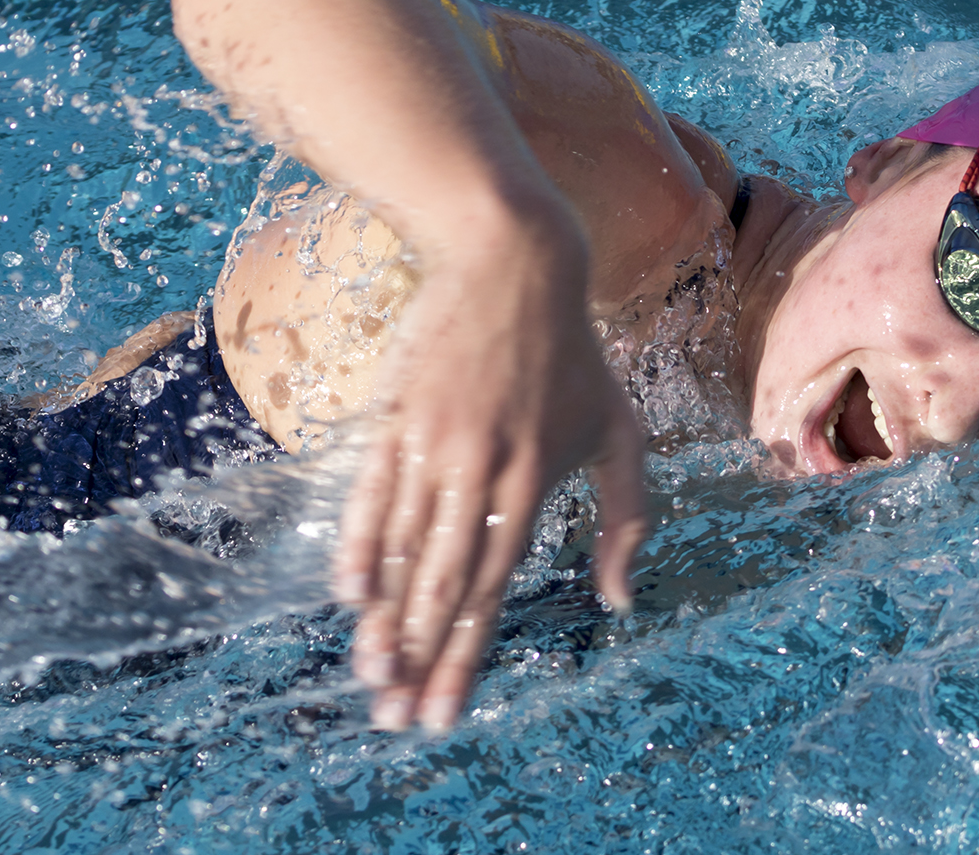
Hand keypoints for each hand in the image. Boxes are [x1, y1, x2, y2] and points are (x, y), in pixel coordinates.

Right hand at [331, 211, 646, 731]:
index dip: (465, 656)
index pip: (492, 589)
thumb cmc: (574, 354)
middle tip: (393, 718)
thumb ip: (631, 517)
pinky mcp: (395, 416)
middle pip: (440, 582)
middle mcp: (479, 470)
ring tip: (368, 675)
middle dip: (417, 658)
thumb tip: (621, 600)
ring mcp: (431, 443)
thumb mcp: (622, 431)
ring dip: (382, 618)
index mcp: (533, 482)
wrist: (511, 260)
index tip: (443, 713)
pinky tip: (347, 593)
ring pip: (401, 547)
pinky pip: (372, 493)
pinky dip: (357, 545)